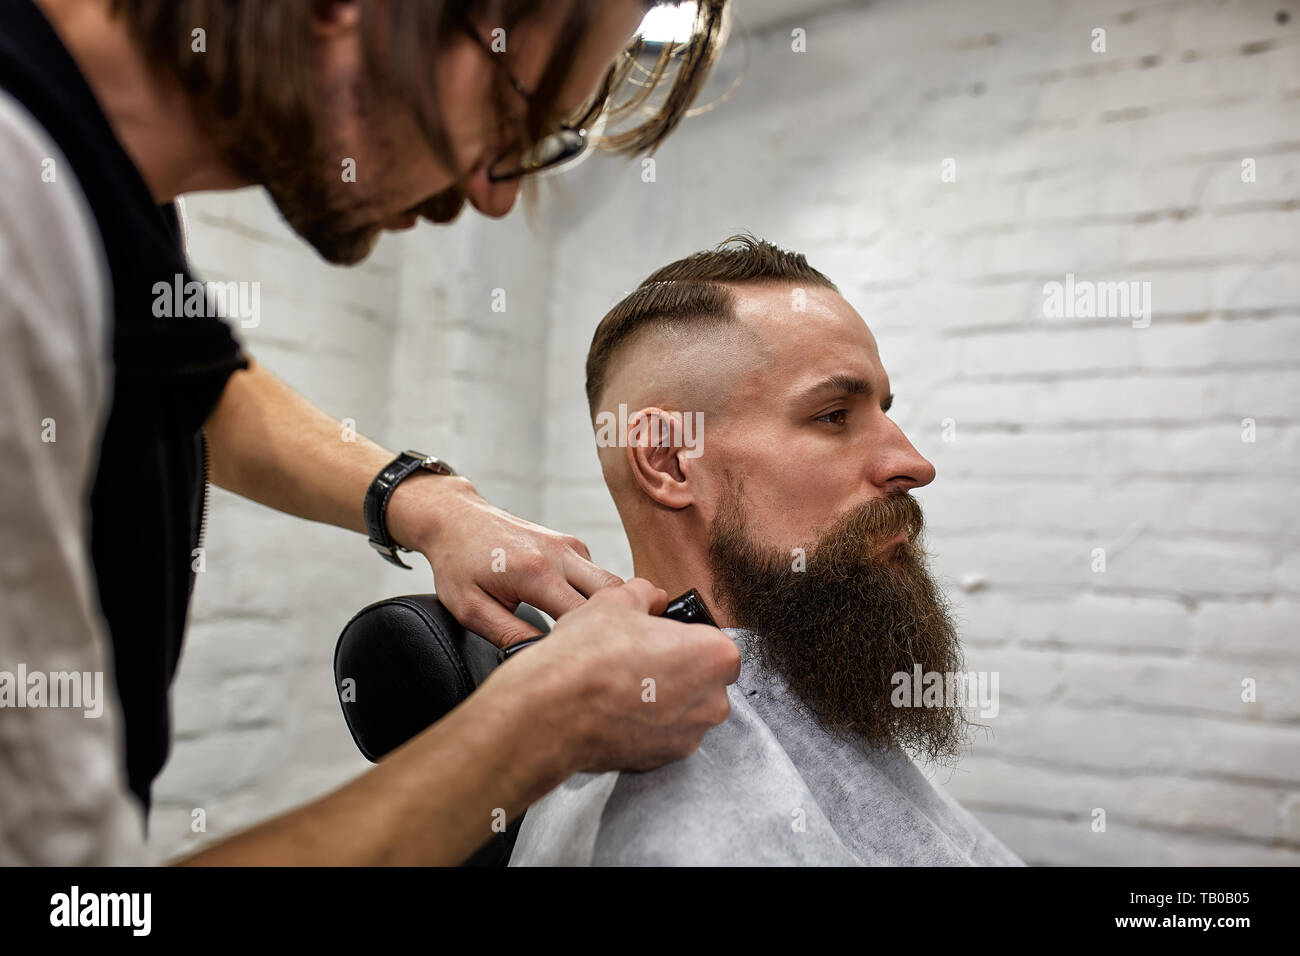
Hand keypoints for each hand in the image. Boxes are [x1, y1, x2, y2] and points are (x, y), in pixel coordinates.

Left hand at [386, 472, 622, 647]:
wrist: (456, 519)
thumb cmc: (458, 564)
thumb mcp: (471, 609)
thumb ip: (510, 635)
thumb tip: (543, 655)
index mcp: (536, 572)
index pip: (586, 614)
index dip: (590, 641)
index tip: (583, 660)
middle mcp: (561, 554)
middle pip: (616, 593)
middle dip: (616, 622)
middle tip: (605, 650)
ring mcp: (570, 545)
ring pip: (612, 583)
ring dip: (609, 607)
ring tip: (592, 634)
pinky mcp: (572, 544)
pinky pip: (597, 574)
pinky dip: (595, 595)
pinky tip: (576, 612)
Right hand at [479, 578, 742, 775]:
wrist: (552, 711)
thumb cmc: (587, 658)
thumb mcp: (616, 600)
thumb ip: (645, 595)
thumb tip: (650, 597)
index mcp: (715, 656)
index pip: (715, 642)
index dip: (685, 637)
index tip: (662, 637)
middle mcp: (713, 702)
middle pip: (704, 679)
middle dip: (678, 670)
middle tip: (639, 658)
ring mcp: (689, 736)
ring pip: (684, 710)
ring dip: (662, 699)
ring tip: (622, 685)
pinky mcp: (663, 760)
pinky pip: (662, 735)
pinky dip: (646, 724)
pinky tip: (616, 709)